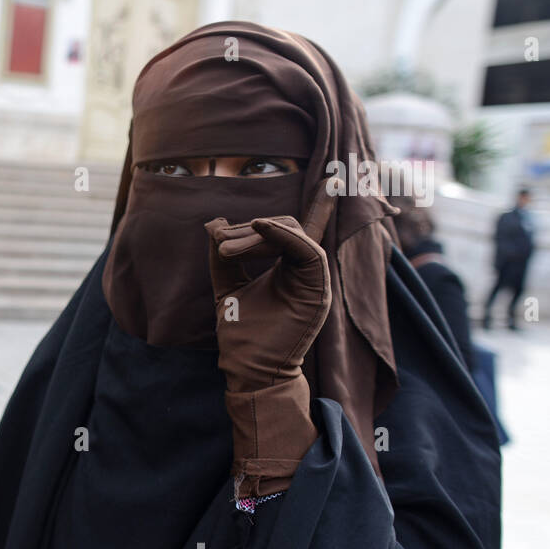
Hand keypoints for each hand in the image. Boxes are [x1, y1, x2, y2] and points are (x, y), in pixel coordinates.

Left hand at [205, 215, 330, 392]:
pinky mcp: (318, 287)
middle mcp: (306, 270)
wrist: (249, 370)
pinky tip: (259, 227)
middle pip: (284, 226)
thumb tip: (215, 222)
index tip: (334, 178)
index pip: (302, 229)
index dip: (321, 206)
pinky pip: (305, 248)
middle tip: (220, 247)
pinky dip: (281, 234)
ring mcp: (315, 278)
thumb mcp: (227, 286)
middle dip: (248, 231)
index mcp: (292, 268)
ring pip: (292, 232)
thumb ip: (224, 256)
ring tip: (225, 251)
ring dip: (254, 235)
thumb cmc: (241, 334)